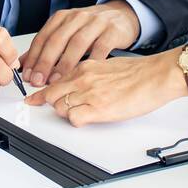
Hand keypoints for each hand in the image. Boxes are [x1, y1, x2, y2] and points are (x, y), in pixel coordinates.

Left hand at [19, 0, 139, 87]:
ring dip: (64, 64)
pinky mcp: (112, 31)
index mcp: (62, 17)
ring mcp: (96, 23)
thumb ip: (46, 47)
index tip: (27, 75)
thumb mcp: (67, 32)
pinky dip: (92, 61)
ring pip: (77, 43)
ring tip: (56, 81)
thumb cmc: (90, 27)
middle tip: (38, 80)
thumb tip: (23, 64)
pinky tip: (85, 75)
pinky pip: (101, 47)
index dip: (33, 57)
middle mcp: (77, 17)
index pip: (43, 37)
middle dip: (45, 62)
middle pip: (57, 40)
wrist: (121, 15)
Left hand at [24, 52, 183, 125]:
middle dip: (52, 104)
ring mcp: (89, 93)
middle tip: (60, 110)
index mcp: (84, 66)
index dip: (41, 93)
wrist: (155, 76)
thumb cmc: (138, 73)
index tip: (32, 99)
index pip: (53, 79)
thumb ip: (88, 73)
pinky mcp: (98, 108)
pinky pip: (74, 119)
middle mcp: (83, 78)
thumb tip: (75, 84)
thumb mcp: (105, 66)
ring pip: (59, 107)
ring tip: (83, 113)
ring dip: (66, 113)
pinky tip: (89, 118)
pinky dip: (77, 121)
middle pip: (51, 94)